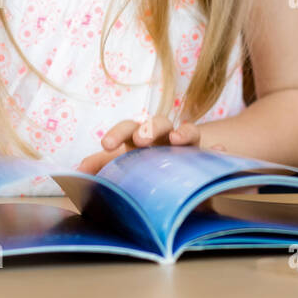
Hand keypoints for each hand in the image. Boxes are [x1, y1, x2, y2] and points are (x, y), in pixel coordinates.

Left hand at [76, 114, 220, 174]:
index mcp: (141, 139)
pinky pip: (214, 151)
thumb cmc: (148, 168)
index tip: (106, 144)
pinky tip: (221, 152)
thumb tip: (76, 171)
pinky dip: (218, 150)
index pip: (128, 128)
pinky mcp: (208, 158)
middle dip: (149, 127)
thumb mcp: (125, 168)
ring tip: (178, 140)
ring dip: (183, 131)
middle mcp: (165, 138)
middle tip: (142, 139)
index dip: (118, 133)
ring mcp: (188, 146)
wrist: (182, 175)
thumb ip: (103, 166)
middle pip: (157, 122)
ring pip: (187, 130)